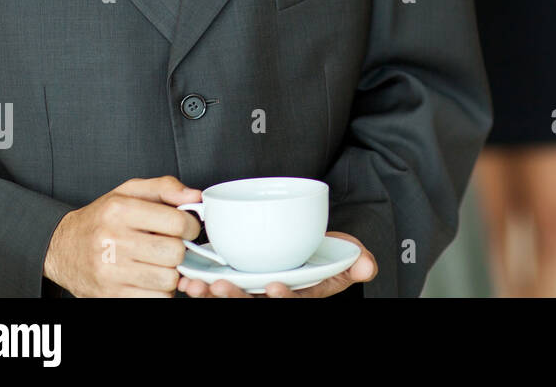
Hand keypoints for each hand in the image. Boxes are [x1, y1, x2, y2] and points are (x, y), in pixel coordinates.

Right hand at [43, 175, 201, 296]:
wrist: (62, 248)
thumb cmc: (102, 218)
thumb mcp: (129, 191)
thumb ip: (165, 187)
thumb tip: (195, 197)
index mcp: (120, 210)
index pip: (177, 223)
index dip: (191, 226)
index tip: (187, 229)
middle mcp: (112, 240)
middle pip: (175, 254)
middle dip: (180, 250)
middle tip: (172, 247)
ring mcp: (109, 271)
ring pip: (167, 280)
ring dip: (171, 273)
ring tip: (159, 262)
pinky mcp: (108, 295)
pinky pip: (154, 298)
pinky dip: (159, 291)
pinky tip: (149, 278)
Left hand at [176, 231, 376, 297]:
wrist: (307, 249)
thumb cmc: (324, 256)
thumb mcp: (345, 256)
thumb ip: (355, 261)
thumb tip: (367, 267)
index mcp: (298, 296)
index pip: (290, 303)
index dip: (282, 297)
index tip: (275, 285)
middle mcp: (270, 298)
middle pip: (252, 305)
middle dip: (236, 299)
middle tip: (223, 286)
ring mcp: (251, 292)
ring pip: (230, 301)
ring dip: (211, 296)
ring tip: (199, 285)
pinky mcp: (234, 283)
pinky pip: (213, 292)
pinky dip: (199, 286)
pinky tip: (188, 280)